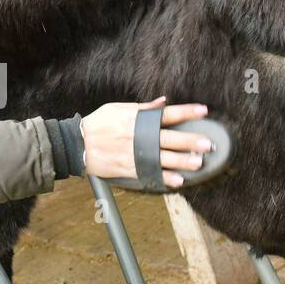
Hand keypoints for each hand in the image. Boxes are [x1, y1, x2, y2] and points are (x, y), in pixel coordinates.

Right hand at [80, 96, 212, 187]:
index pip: (166, 114)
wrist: (77, 144)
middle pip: (168, 138)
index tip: (203, 111)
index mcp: (136, 119)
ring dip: (182, 161)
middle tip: (207, 143)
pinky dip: (164, 178)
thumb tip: (164, 102)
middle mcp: (137, 136)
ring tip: (198, 162)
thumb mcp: (117, 109)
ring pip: (162, 158)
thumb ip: (143, 108)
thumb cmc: (98, 123)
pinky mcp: (128, 168)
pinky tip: (178, 181)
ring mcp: (133, 154)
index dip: (186, 112)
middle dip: (189, 140)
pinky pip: (150, 173)